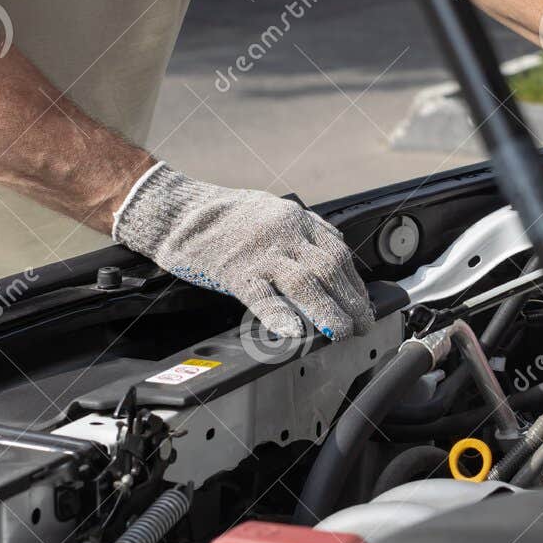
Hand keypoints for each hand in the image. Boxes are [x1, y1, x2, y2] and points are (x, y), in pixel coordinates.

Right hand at [113, 165, 373, 339]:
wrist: (179, 210)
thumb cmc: (224, 214)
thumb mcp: (272, 210)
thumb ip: (304, 229)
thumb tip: (335, 247)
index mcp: (296, 219)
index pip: (338, 252)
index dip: (354, 282)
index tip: (362, 303)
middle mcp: (285, 232)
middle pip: (330, 268)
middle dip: (351, 301)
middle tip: (362, 324)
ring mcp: (260, 252)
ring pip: (306, 282)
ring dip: (329, 311)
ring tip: (342, 332)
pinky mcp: (235, 270)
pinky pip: (262, 296)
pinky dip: (281, 314)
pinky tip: (294, 331)